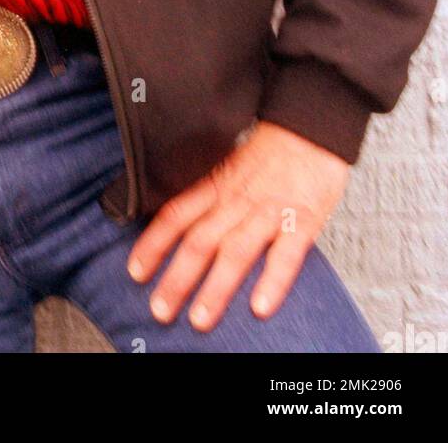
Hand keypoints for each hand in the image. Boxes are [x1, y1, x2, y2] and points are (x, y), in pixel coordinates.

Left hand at [126, 120, 350, 332]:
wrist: (311, 126)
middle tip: (160, 311)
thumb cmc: (271, 151)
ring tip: (200, 320)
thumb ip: (209, 195)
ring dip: (215, 289)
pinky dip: (272, 282)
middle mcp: (237, 201)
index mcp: (217, 186)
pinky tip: (259, 308)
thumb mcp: (229, 167)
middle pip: (199, 241)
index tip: (135, 271)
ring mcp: (269, 212)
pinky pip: (286, 255)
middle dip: (177, 279)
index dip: (154, 243)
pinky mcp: (302, 221)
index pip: (176, 214)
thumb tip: (181, 223)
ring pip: (235, 252)